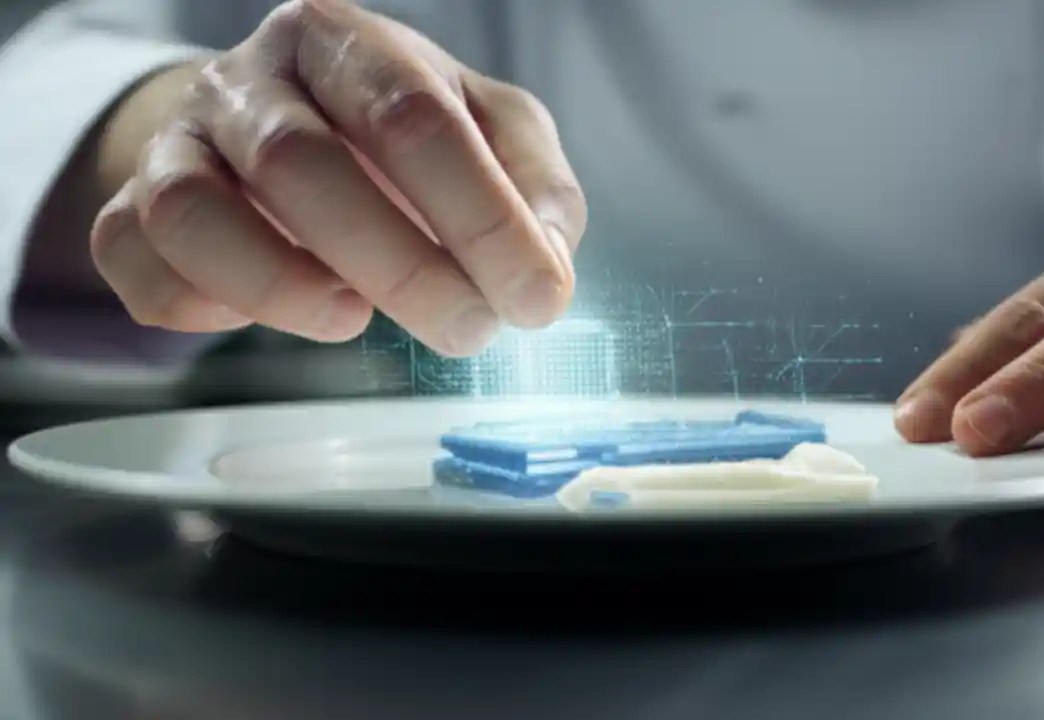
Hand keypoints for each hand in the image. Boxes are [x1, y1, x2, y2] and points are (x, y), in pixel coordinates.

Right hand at [90, 0, 583, 355]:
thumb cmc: (405, 136)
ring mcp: (178, 144)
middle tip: (467, 329)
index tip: (535, 297)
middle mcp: (249, 80)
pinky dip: (204, 309)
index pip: (410, 116)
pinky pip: (142, 268)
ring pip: (192, 214)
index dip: (480, 216)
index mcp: (345, 43)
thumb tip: (542, 275)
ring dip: (283, 288)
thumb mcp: (494, 135)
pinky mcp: (129, 212)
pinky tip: (278, 314)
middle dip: (400, 266)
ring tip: (354, 319)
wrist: (288, 127)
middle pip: (300, 164)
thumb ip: (536, 191)